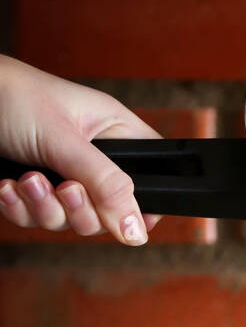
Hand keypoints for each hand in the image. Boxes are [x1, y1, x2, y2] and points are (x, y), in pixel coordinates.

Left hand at [0, 55, 160, 245]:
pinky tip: (7, 185)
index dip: (144, 205)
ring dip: (44, 207)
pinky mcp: (32, 190)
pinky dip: (19, 208)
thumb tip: (137, 231)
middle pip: (109, 212)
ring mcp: (61, 175)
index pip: (149, 177)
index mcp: (112, 132)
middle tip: (64, 188)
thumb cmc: (11, 95)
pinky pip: (37, 220)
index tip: (125, 219)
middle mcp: (91, 157)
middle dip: (80, 208)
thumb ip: (106, 185)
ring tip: (27, 180)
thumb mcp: (65, 140)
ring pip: (70, 221)